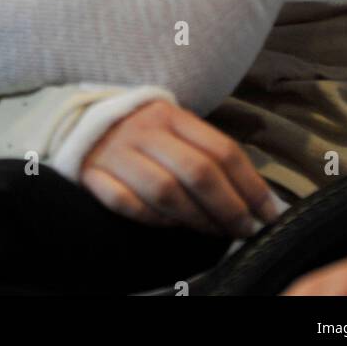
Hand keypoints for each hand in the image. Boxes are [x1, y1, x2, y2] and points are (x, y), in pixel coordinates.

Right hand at [79, 98, 285, 238]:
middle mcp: (145, 129)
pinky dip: (153, 220)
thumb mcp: (173, 128)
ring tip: (214, 232)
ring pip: (165, 191)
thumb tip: (257, 197)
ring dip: (196, 219)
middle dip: (229, 207)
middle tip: (244, 229)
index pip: (221, 149)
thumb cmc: (140, 132)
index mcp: (171, 113)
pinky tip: (170, 226)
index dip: (251, 184)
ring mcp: (117, 152)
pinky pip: (127, 204)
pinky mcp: (93, 174)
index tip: (268, 213)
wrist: (78, 121)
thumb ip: (207, 153)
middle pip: (198, 172)